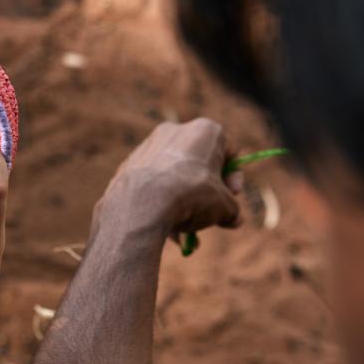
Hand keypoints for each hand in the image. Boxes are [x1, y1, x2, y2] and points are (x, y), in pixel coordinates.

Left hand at [93, 118, 241, 244]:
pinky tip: (165, 229)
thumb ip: (232, 209)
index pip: (229, 151)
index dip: (234, 178)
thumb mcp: (223, 206)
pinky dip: (161, 204)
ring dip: (183, 205)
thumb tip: (234, 218)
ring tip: (186, 233)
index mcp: (204, 130)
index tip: (233, 197)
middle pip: (198, 166)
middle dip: (206, 194)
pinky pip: (153, 185)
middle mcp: (175, 131)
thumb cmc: (192, 195)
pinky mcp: (129, 166)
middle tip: (210, 215)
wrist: (143, 203)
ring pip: (174, 178)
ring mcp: (148, 147)